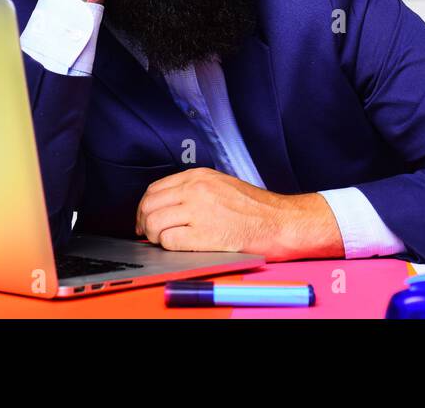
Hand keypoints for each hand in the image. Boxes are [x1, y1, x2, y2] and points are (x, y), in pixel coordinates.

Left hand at [133, 167, 344, 260]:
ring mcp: (199, 211)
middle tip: (149, 234)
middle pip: (149, 205)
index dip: (145, 207)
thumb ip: (193, 189)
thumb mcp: (221, 184)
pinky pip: (168, 241)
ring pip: (154, 223)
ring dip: (154, 236)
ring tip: (164, 242)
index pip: (154, 189)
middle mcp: (195, 190)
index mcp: (198, 176)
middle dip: (144, 222)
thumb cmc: (254, 208)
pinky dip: (168, 246)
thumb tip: (167, 205)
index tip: (146, 218)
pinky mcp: (204, 234)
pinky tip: (178, 247)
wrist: (280, 221)